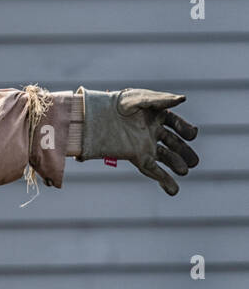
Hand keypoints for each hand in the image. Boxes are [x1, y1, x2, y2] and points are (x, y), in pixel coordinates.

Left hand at [78, 88, 198, 195]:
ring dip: (176, 165)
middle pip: (175, 143)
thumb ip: (160, 100)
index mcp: (157, 116)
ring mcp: (146, 145)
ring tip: (184, 171)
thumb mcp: (138, 98)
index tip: (192, 134)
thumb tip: (183, 99)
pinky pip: (153, 170)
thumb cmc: (115, 104)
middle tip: (194, 162)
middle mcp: (153, 132)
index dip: (185, 129)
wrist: (94, 116)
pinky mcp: (138, 157)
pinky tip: (173, 190)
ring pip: (166, 157)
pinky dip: (164, 181)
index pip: (176, 123)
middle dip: (185, 152)